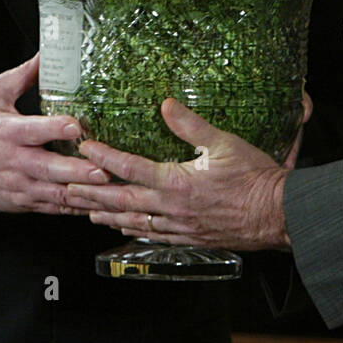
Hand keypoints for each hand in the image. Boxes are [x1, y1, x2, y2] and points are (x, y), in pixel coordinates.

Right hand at [0, 54, 108, 212]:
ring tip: (107, 191)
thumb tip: (47, 53)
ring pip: (53, 193)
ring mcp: (20, 185)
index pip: (32, 130)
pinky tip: (97, 205)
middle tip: (101, 170)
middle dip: (75, 171)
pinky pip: (53, 208)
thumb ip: (23, 75)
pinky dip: (75, 209)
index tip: (75, 126)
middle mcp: (14, 161)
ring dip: (81, 194)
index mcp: (6, 132)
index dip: (54, 129)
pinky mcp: (25, 202)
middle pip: (47, 168)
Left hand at [64, 97, 292, 250]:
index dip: (103, 158)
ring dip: (106, 215)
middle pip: (121, 201)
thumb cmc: (256, 179)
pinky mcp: (189, 238)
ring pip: (132, 222)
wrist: (278, 215)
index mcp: (177, 182)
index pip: (130, 169)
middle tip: (65, 188)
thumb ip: (191, 125)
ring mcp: (179, 227)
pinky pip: (153, 236)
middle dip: (90, 194)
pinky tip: (124, 228)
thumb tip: (166, 104)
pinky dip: (133, 231)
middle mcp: (171, 208)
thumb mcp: (224, 143)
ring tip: (84, 211)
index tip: (83, 148)